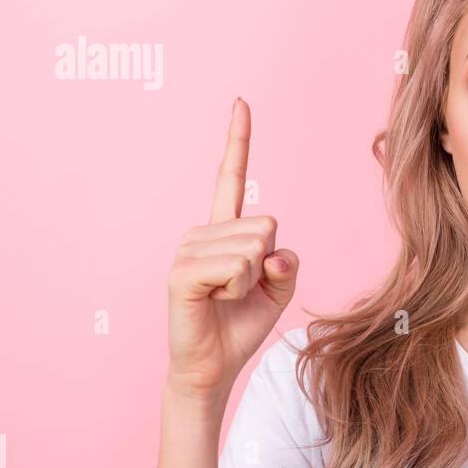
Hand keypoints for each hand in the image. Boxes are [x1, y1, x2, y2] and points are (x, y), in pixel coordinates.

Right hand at [165, 97, 299, 408]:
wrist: (213, 365)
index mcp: (226, 230)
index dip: (238, 140)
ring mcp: (188, 249)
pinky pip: (234, 266)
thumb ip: (286, 261)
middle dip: (266, 265)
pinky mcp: (181, 272)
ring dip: (250, 281)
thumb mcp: (278, 289)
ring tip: (225, 297)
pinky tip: (215, 300)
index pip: (232, 177)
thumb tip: (273, 251)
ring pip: (253, 247)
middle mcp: (203, 232)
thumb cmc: (241, 323)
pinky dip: (236, 288)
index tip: (240, 102)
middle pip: (266, 226)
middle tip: (240, 290)